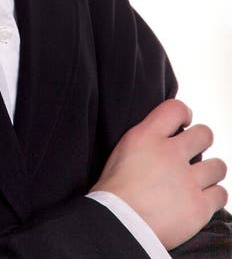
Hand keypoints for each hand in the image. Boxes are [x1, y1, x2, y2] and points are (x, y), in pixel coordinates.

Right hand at [89, 98, 227, 249]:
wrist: (117, 225)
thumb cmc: (112, 193)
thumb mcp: (121, 153)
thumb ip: (144, 142)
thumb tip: (158, 139)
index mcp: (146, 136)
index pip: (176, 108)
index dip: (184, 114)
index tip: (184, 123)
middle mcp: (170, 153)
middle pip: (204, 134)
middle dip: (202, 141)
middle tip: (194, 153)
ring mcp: (187, 180)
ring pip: (218, 166)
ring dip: (211, 171)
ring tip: (200, 179)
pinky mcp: (199, 206)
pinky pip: (221, 194)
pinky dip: (214, 196)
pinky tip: (202, 199)